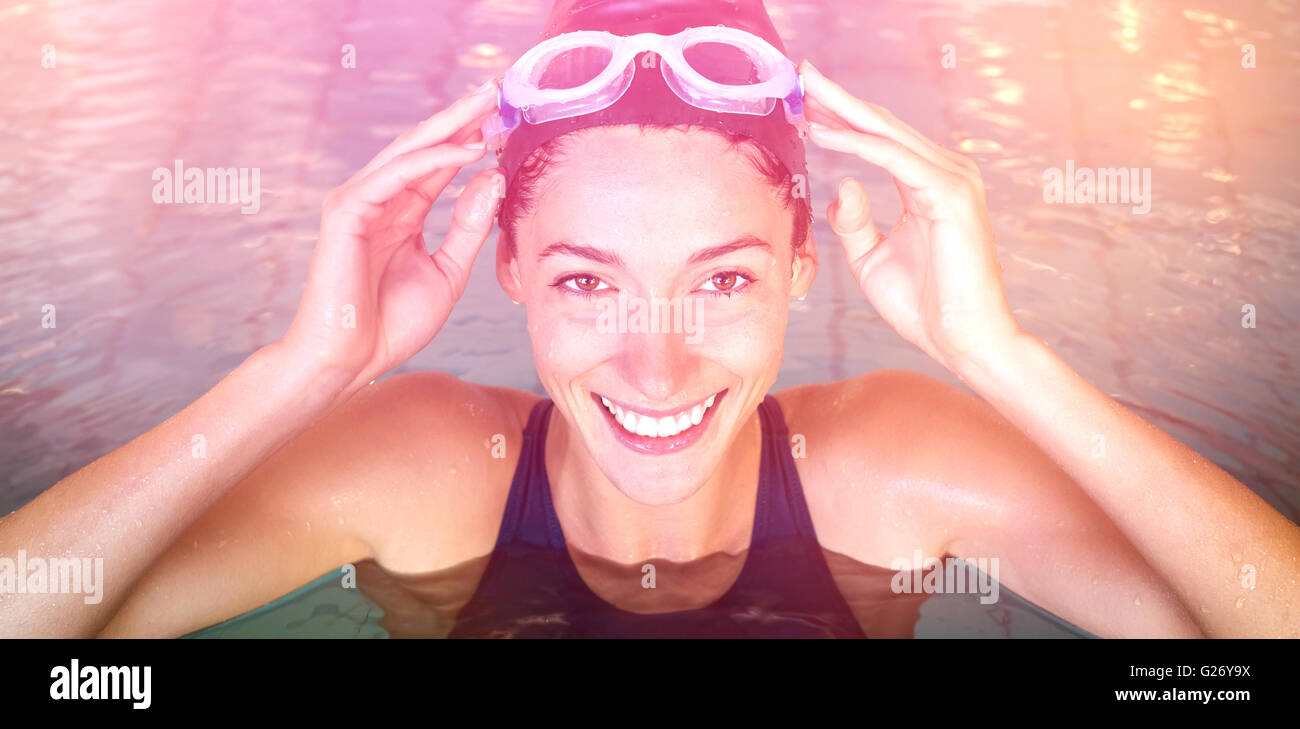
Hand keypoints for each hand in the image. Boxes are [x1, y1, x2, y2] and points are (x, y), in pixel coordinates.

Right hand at [279, 80, 504, 399]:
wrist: (350, 359)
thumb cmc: (392, 323)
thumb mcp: (448, 272)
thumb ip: (470, 226)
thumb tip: (494, 179)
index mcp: (402, 213)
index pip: (439, 164)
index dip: (470, 138)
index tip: (506, 118)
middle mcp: (380, 199)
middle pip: (424, 146)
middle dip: (460, 117)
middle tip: (496, 90)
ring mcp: (360, 201)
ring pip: (408, 151)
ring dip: (449, 126)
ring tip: (486, 107)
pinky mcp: (347, 211)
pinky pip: (394, 175)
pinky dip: (431, 160)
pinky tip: (465, 151)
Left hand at [799, 61, 1021, 374]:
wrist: (961, 340)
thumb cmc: (925, 305)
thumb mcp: (871, 258)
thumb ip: (854, 222)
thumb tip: (841, 185)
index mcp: (929, 183)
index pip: (881, 139)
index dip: (843, 117)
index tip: (805, 100)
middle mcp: (946, 173)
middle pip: (883, 125)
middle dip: (839, 99)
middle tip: (802, 72)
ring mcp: (953, 179)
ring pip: (887, 132)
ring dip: (844, 110)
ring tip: (805, 93)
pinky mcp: (950, 193)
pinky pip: (893, 158)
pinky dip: (857, 144)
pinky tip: (825, 134)